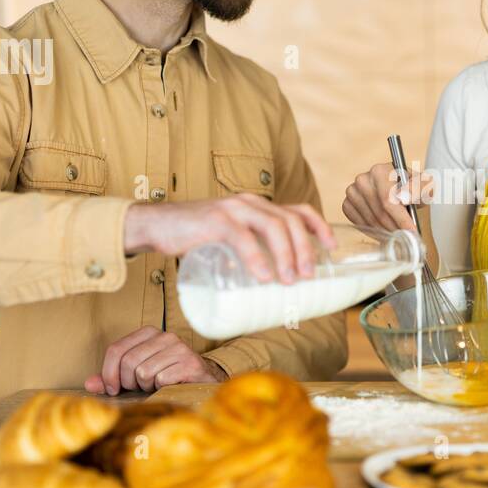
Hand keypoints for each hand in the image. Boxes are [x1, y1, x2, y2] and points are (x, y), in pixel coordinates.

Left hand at [83, 327, 225, 395]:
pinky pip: (160, 380)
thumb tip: (89, 384)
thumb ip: (112, 378)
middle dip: (128, 382)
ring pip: (143, 372)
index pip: (116, 349)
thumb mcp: (136, 375)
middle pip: (128, 362)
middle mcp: (165, 336)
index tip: (112, 388)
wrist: (203, 383)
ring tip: (156, 385)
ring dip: (146, 386)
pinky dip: (161, 389)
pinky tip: (169, 386)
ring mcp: (179, 349)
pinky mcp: (190, 364)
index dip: (108, 373)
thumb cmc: (166, 377)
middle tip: (138, 388)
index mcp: (149, 333)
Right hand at [123, 196, 334, 283]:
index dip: (319, 227)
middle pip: (290, 221)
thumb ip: (250, 250)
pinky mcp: (214, 221)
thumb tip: (273, 285)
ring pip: (272, 227)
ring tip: (289, 280)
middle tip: (308, 276)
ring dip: (286, 255)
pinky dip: (256, 258)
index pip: (298, 210)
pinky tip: (263, 276)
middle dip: (305, 249)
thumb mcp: (230, 239)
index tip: (331, 247)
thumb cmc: (195, 238)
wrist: (156, 226)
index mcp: (258, 207)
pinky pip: (242, 238)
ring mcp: (233, 210)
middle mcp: (250, 203)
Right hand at [342, 162, 433, 232]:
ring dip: (387, 232)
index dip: (401, 219)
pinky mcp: (347, 204)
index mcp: (379, 171)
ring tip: (399, 234)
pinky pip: (360, 224)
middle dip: (396, 228)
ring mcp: (352, 193)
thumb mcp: (424, 185)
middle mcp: (362, 180)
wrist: (400, 189)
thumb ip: (419, 188)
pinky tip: (385, 230)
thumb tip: (403, 197)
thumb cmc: (413, 188)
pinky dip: (374, 231)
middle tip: (408, 237)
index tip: (412, 231)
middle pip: (379, 213)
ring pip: (370, 221)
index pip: (388, 200)